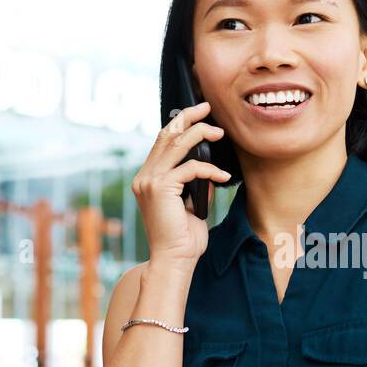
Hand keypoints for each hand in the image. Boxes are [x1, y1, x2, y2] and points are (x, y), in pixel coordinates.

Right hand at [132, 100, 230, 264]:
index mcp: (147, 178)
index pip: (162, 141)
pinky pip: (190, 168)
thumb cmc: (184, 237)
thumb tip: (208, 166)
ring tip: (219, 133)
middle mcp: (144, 177)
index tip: (199, 112)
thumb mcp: (190, 204)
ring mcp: (149, 182)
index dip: (179, 122)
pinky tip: (222, 177)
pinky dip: (209, 170)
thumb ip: (194, 183)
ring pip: (176, 144)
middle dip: (188, 116)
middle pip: (166, 134)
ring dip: (200, 133)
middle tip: (207, 107)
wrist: (174, 259)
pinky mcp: (161, 189)